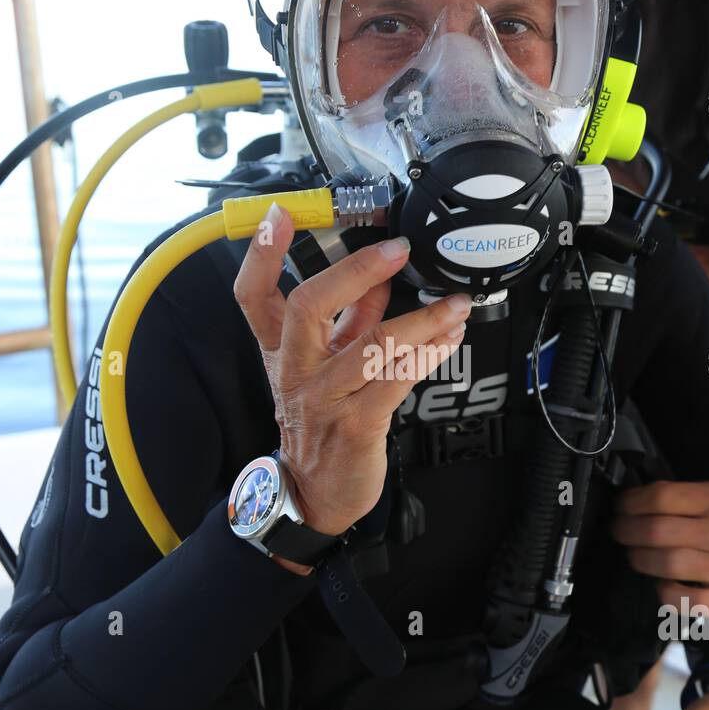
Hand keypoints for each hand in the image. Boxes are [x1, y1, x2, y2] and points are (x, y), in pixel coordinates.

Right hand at [233, 203, 470, 539]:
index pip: (254, 297)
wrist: (316, 494)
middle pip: (308, 306)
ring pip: (370, 345)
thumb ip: (351, 320)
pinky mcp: (355, 426)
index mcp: (280, 351)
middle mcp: (294, 372)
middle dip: (356, 271)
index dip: (262, 254)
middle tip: (398, 249)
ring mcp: (322, 400)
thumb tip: (380, 277)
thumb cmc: (322, 424)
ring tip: (454, 303)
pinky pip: (396, 380)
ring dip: (420, 318)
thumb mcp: (327, 365)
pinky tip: (449, 339)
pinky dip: (428, 354)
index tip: (278, 215)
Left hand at [610, 479, 708, 618]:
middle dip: (625, 531)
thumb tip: (651, 497)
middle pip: (655, 530)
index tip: (621, 506)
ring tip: (634, 555)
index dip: (630, 502)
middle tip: (618, 531)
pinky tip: (661, 585)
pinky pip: (685, 601)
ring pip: (664, 563)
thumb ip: (700, 497)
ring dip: (639, 559)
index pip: (662, 497)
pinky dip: (665, 593)